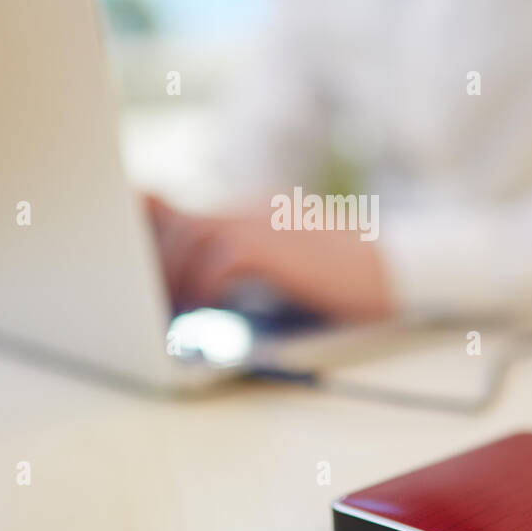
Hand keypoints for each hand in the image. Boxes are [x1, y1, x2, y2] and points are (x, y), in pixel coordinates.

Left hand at [145, 195, 393, 320]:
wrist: (406, 271)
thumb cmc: (350, 283)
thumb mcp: (288, 269)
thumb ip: (243, 267)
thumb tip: (194, 293)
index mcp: (254, 214)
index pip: (181, 210)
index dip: (145, 226)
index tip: (125, 253)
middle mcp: (253, 210)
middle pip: (179, 225)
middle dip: (156, 268)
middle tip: (150, 307)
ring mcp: (267, 223)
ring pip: (194, 240)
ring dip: (178, 283)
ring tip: (179, 319)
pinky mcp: (279, 246)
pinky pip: (222, 260)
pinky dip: (207, 290)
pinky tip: (212, 315)